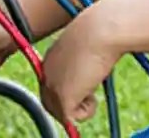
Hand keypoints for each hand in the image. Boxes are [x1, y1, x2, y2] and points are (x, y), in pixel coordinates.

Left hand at [40, 0, 127, 124]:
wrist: (102, 29)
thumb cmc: (102, 30)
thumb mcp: (88, 46)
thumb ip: (81, 62)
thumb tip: (92, 72)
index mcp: (51, 57)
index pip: (50, 83)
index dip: (67, 90)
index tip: (84, 89)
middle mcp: (46, 71)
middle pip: (50, 102)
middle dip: (69, 103)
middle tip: (91, 96)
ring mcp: (51, 85)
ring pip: (60, 112)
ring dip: (79, 106)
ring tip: (94, 90)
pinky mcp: (61, 97)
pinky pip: (71, 118)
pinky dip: (86, 111)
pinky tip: (94, 95)